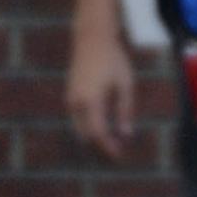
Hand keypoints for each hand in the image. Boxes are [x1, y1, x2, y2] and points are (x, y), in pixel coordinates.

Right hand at [67, 27, 138, 157]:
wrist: (92, 40)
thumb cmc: (113, 61)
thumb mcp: (126, 84)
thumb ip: (125, 110)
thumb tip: (126, 134)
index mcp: (90, 101)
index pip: (98, 132)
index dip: (107, 147)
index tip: (118, 156)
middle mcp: (76, 103)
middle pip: (86, 134)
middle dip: (101, 144)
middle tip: (118, 152)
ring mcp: (70, 99)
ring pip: (80, 127)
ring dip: (94, 136)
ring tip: (113, 141)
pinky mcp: (70, 96)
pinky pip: (78, 118)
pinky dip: (89, 126)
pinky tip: (104, 126)